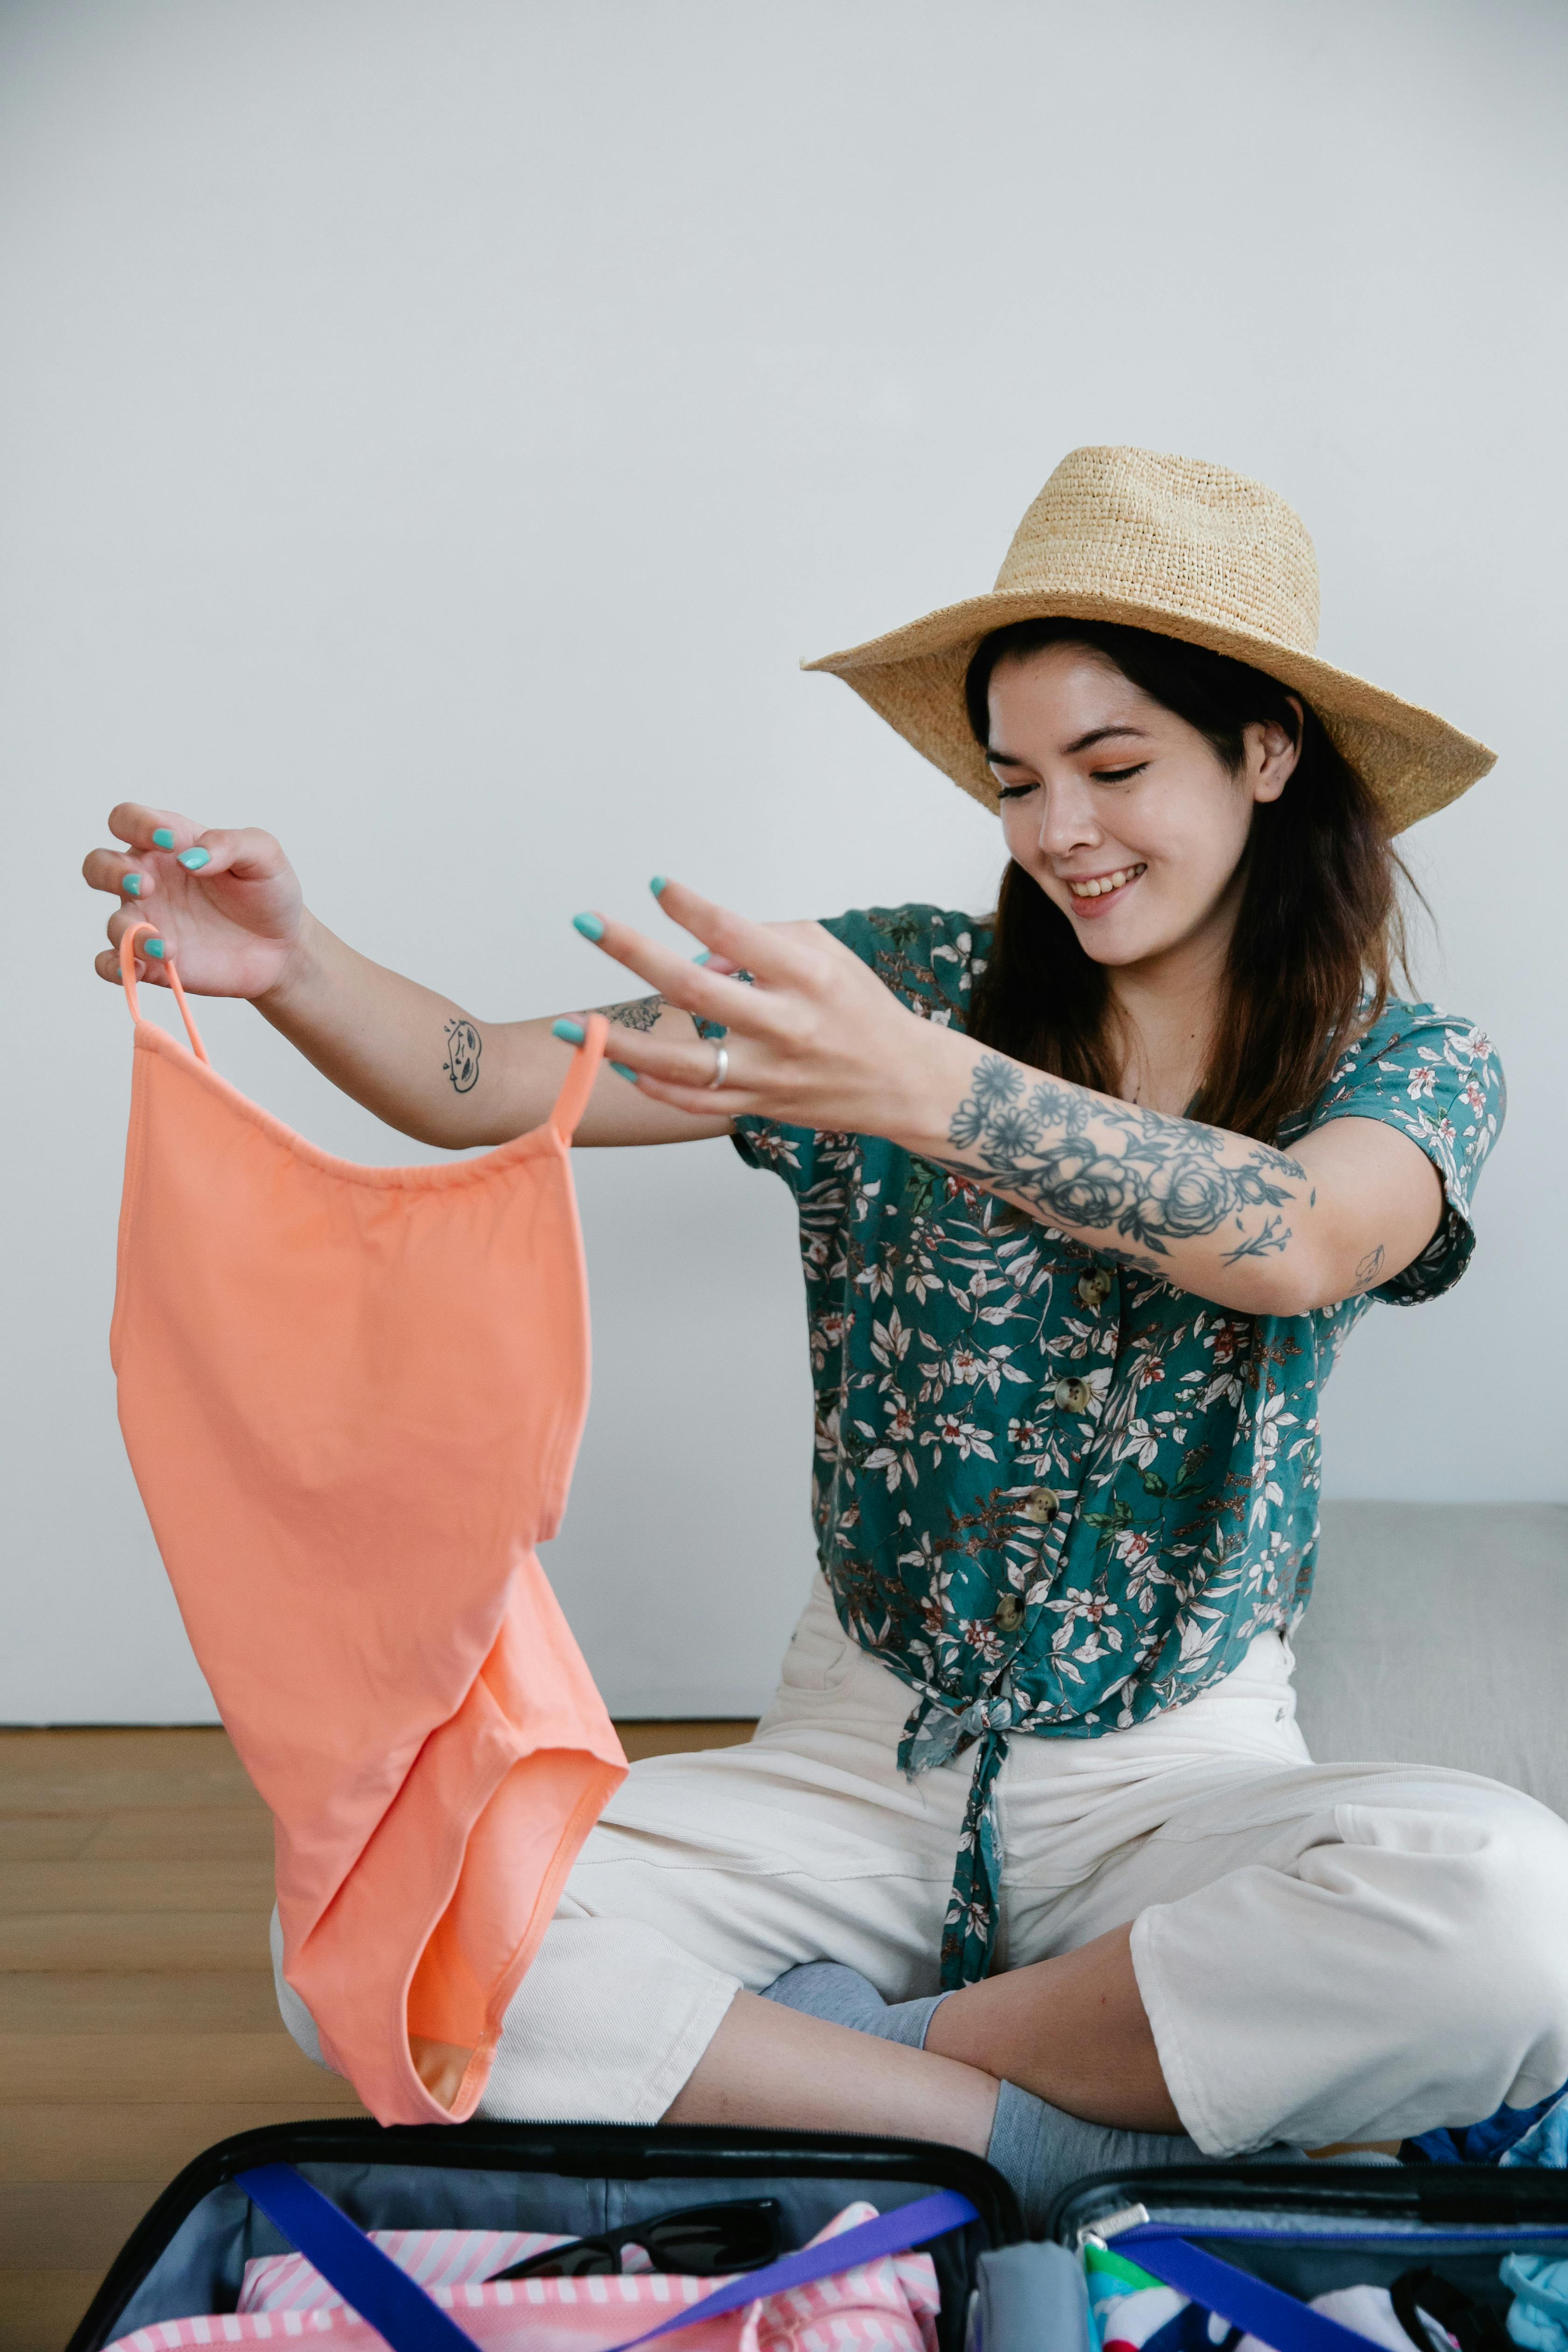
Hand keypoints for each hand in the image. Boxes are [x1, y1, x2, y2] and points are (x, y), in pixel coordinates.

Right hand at [83, 803, 307, 997]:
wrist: (283, 947)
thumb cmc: (268, 892)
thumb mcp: (263, 855)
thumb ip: (229, 844)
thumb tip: (189, 857)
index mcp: (167, 845)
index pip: (126, 820)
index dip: (138, 825)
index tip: (172, 841)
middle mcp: (148, 880)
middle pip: (97, 865)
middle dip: (112, 873)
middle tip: (146, 885)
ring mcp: (147, 921)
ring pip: (112, 922)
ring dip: (130, 933)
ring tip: (167, 946)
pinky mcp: (152, 961)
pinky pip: (112, 963)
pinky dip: (116, 966)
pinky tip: (142, 968)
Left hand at [571, 877, 944, 1134]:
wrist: (902, 1081)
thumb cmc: (860, 1008)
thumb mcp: (825, 953)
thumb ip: (760, 941)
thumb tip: (696, 954)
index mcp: (806, 976)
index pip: (735, 931)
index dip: (689, 906)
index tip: (656, 885)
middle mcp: (786, 1025)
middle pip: (694, 988)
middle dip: (633, 952)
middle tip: (587, 923)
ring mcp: (769, 1073)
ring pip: (681, 1062)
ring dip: (618, 1042)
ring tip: (570, 1025)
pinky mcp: (759, 1106)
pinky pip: (693, 1101)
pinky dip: (651, 1083)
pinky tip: (615, 1061)